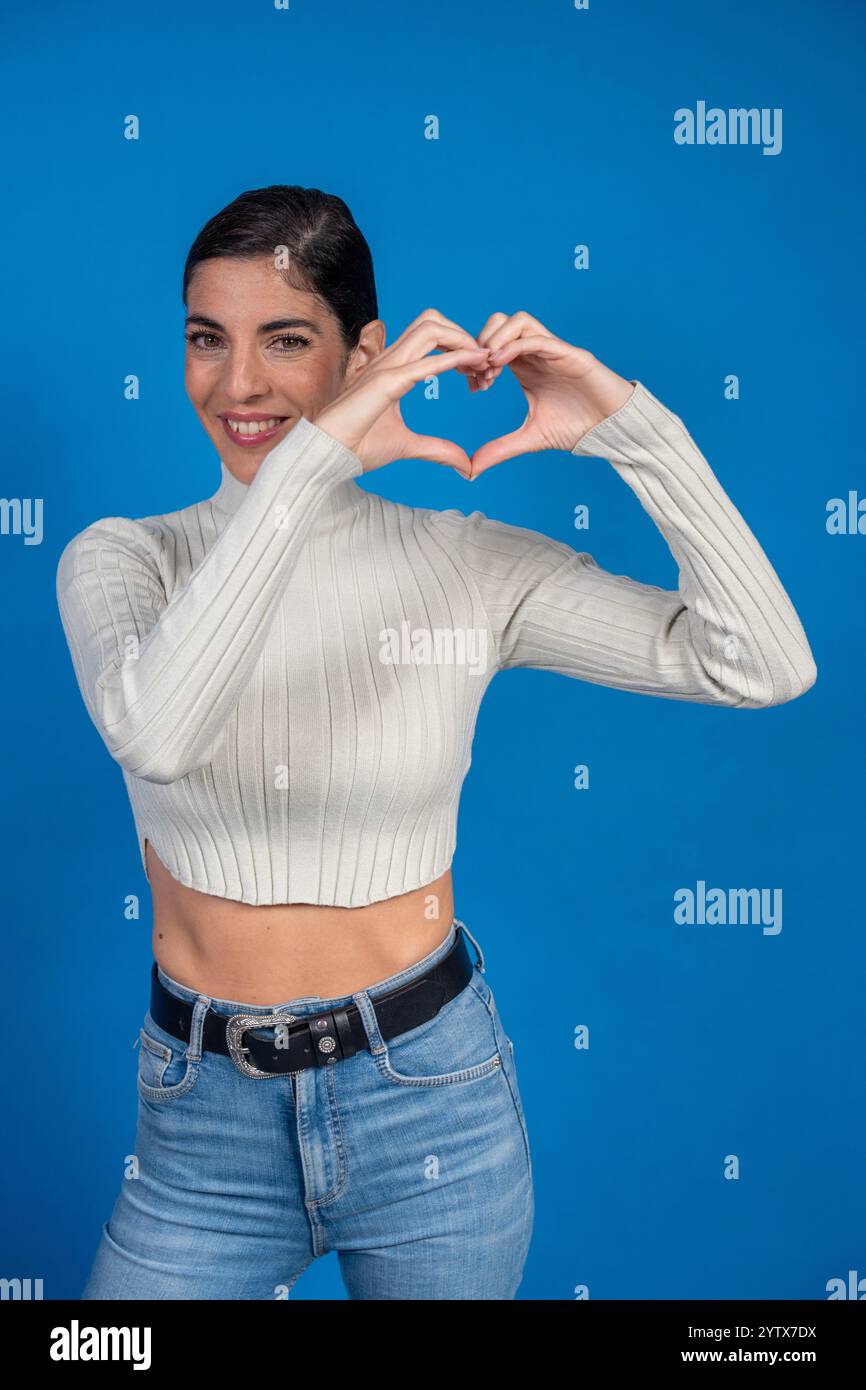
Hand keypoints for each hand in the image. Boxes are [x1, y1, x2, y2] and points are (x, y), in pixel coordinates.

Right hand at [312, 309, 491, 477]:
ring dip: (462, 340)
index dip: (458, 346)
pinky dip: (454, 358)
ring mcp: (386, 367)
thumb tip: (466, 466)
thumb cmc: (357, 447)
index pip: (430, 337)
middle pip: (433, 322)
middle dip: (464, 334)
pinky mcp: (385, 383)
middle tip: (485, 363)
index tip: (479, 370)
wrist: (327, 456)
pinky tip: (476, 362)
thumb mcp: (408, 446)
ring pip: (431, 328)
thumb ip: (438, 451)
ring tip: (483, 362)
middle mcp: (390, 360)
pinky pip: (425, 362)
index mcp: (394, 368)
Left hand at [467, 312, 635, 476]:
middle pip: (500, 322)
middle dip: (481, 342)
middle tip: (477, 373)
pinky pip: (537, 338)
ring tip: (488, 368)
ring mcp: (553, 350)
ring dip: (496, 339)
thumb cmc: (577, 428)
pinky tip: (499, 365)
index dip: (475, 359)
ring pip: (518, 321)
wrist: (611, 429)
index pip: (492, 344)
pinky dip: (514, 346)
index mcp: (525, 367)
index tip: (470, 384)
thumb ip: (500, 449)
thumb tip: (471, 470)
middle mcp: (536, 353)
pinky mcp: (569, 354)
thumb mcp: (530, 439)